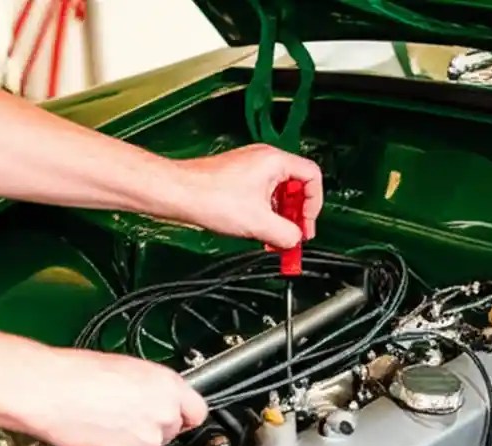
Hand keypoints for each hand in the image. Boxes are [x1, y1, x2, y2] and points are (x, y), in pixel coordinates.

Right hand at [13, 348, 208, 445]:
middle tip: (125, 415)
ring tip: (107, 422)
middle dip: (153, 426)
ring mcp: (148, 441)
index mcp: (168, 386)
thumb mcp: (129, 368)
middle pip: (172, 431)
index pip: (198, 411)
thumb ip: (154, 387)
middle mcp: (164, 414)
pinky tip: (99, 436)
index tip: (179, 417)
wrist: (50, 392)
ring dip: (135, 441)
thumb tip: (159, 397)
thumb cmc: (78, 374)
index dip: (184, 414)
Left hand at [174, 144, 323, 247]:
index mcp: (275, 161)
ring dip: (279, 218)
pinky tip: (258, 232)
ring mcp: (249, 168)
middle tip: (294, 236)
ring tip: (274, 239)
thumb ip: (287, 235)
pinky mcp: (237, 179)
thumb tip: (295, 240)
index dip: (314, 205)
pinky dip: (265, 215)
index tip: (305, 226)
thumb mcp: (259, 224)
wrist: (177, 193)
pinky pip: (261, 196)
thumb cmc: (209, 197)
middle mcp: (263, 160)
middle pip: (296, 187)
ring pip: (277, 194)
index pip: (312, 177)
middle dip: (296, 215)